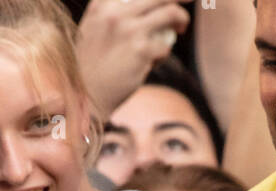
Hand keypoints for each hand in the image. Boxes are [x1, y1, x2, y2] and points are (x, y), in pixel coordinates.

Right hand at [77, 0, 192, 119]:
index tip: (170, 0)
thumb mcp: (95, 28)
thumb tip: (143, 6)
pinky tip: (154, 62)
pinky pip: (165, 46)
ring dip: (181, 18)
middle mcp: (115, 11)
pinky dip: (163, 53)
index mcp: (103, 2)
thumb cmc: (92, 65)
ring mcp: (128, 29)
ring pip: (169, 12)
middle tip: (191, 0)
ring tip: (182, 26)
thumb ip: (114, 13)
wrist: (84, 96)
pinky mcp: (140, 51)